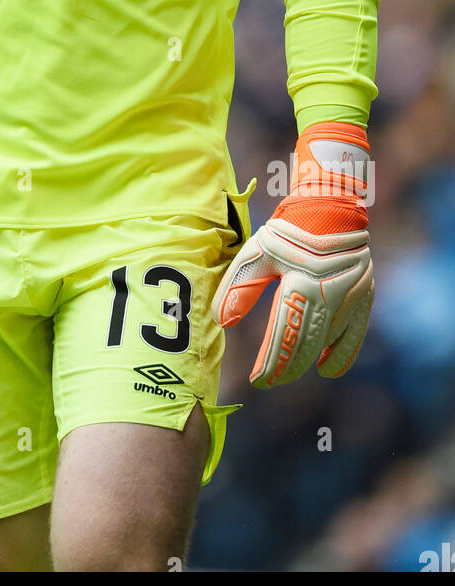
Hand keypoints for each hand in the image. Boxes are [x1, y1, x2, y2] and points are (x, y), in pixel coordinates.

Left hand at [211, 122, 372, 388]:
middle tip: (270, 380)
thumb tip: (222, 321)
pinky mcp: (364, 295)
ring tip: (288, 370)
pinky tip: (326, 367)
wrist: (330, 205)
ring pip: (328, 341)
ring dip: (308, 358)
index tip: (258, 380)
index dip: (271, 363)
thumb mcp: (257, 252)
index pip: (284, 336)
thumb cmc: (289, 228)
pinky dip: (341, 353)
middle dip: (287, 367)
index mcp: (301, 284)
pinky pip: (354, 334)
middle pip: (306, 345)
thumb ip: (239, 287)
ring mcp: (350, 297)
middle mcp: (330, 295)